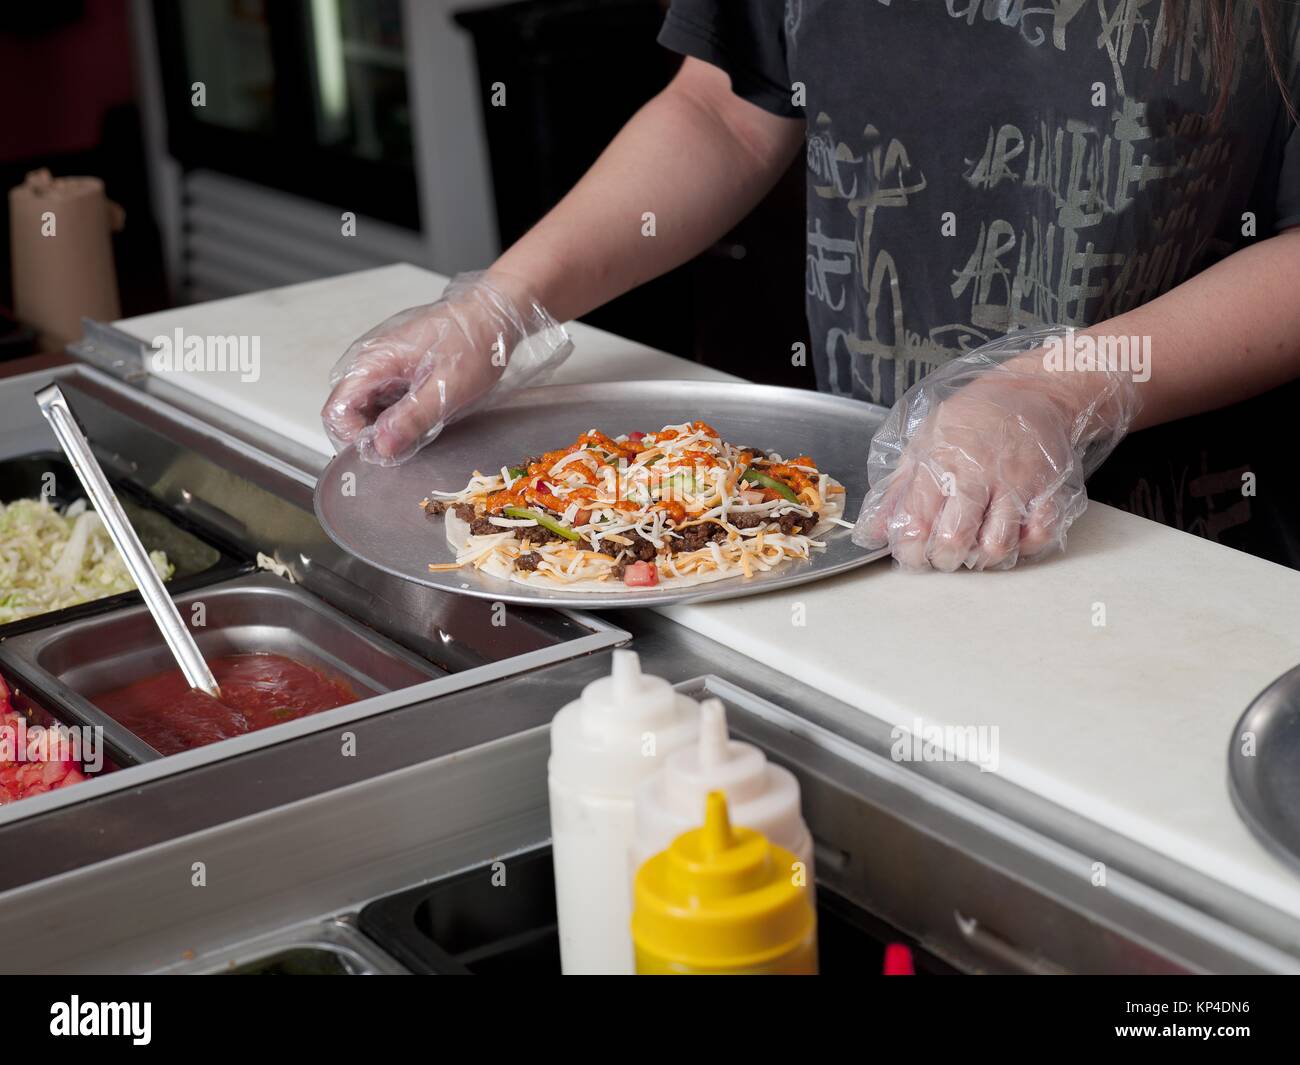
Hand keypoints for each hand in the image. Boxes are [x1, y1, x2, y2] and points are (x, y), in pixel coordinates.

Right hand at [321, 272, 570, 465]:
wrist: (493, 314)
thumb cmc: (474, 343)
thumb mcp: (446, 389)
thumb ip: (411, 419)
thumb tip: (380, 448)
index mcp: (373, 362)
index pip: (337, 411)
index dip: (355, 437)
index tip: (386, 450)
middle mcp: (370, 361)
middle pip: (349, 411)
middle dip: (373, 435)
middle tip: (409, 443)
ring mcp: (383, 363)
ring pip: (368, 407)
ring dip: (388, 426)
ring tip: (423, 425)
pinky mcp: (398, 368)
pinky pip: (386, 398)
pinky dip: (400, 413)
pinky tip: (426, 414)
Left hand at [851, 327, 1140, 570]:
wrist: (1032, 391)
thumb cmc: (971, 419)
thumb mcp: (922, 443)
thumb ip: (896, 491)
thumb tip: (871, 532)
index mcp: (938, 463)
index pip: (915, 523)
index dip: (909, 551)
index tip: (912, 553)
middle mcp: (977, 475)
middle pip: (954, 540)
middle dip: (944, 559)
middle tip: (944, 554)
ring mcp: (1015, 484)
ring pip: (997, 545)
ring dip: (983, 558)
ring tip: (976, 548)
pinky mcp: (1048, 490)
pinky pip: (1038, 536)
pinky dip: (1023, 546)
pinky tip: (1010, 535)